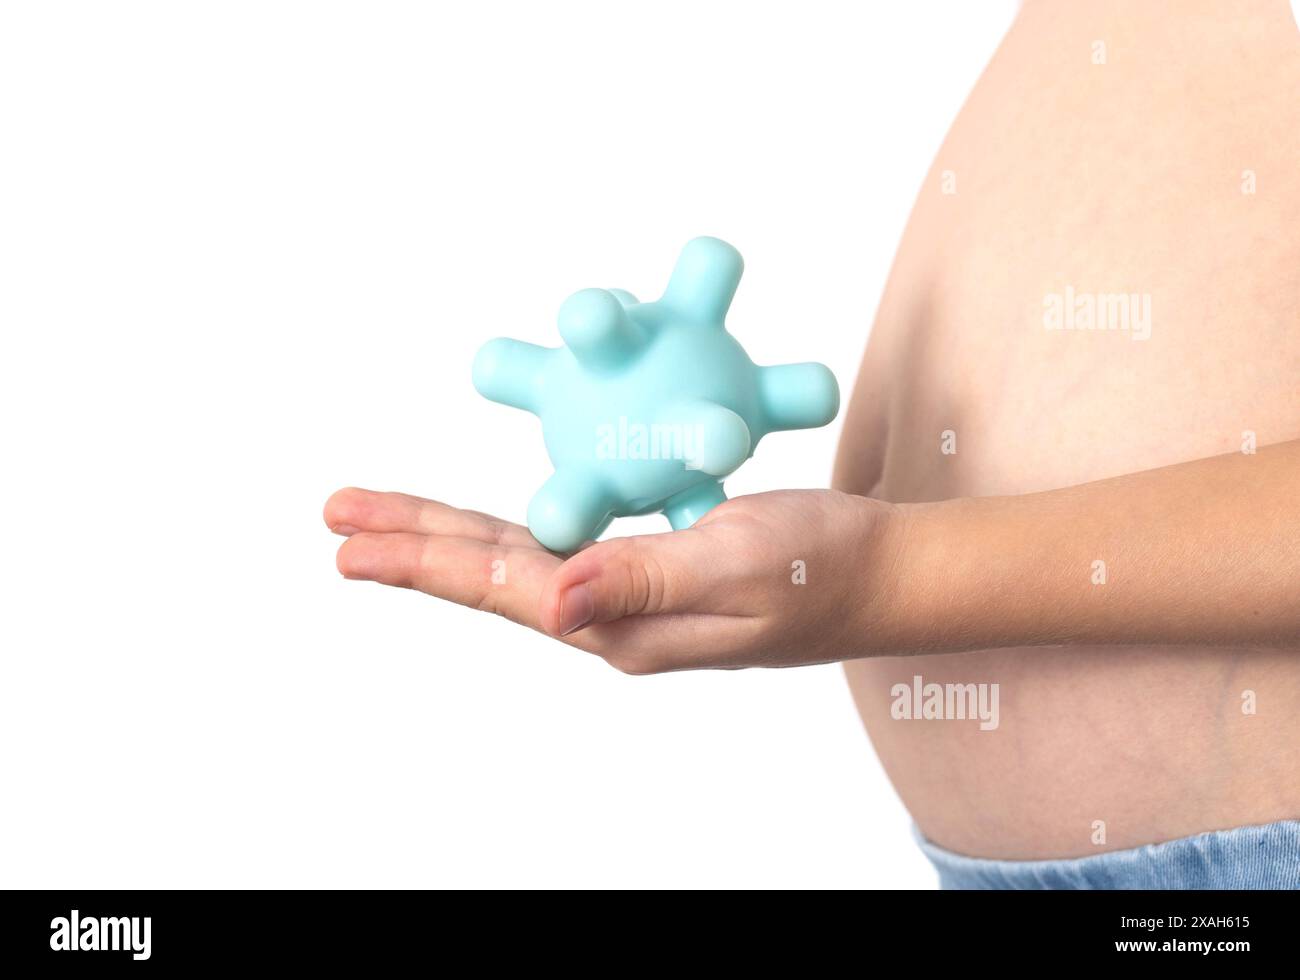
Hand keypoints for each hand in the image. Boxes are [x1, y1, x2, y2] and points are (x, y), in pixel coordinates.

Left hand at [324, 487, 905, 672]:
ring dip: (444, 537)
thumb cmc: (823, 568)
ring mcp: (625, 603)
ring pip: (513, 561)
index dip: (425, 559)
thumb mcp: (738, 566)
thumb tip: (552, 604)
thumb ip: (644, 580)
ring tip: (380, 524)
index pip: (503, 587)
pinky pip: (554, 549)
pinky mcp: (644, 576)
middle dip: (411, 546)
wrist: (878, 578)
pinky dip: (502, 532)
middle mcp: (610, 621)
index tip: (353, 542)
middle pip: (490, 576)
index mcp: (623, 626)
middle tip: (337, 521)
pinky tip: (477, 527)